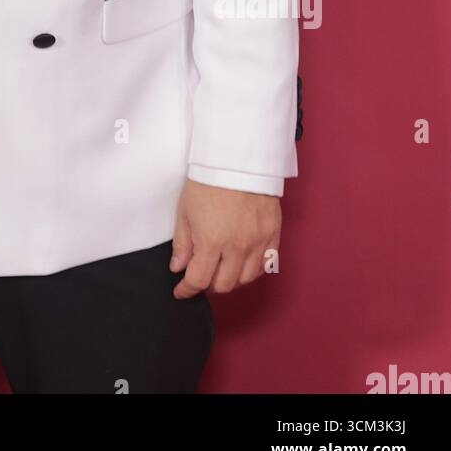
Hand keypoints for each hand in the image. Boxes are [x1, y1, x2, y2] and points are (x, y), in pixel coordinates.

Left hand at [170, 178, 280, 298]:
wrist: (238, 159)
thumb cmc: (208, 180)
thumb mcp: (185, 210)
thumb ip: (182, 243)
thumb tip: (178, 268)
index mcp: (211, 242)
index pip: (198, 280)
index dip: (187, 290)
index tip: (181, 291)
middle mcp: (236, 247)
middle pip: (224, 285)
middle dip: (208, 285)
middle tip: (201, 277)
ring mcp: (257, 242)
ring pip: (246, 280)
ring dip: (231, 280)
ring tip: (221, 270)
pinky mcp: (273, 235)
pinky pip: (266, 266)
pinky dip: (252, 270)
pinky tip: (242, 263)